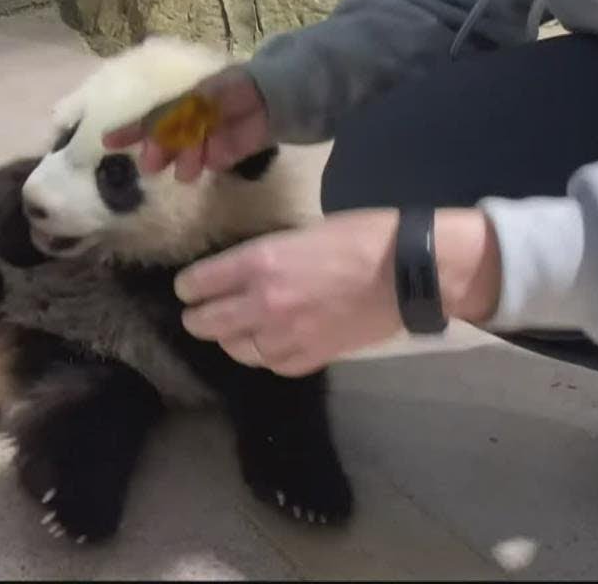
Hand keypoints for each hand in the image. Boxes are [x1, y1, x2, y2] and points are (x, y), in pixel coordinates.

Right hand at [102, 65, 270, 182]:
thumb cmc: (237, 88)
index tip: (108, 141)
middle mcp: (193, 121)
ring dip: (183, 161)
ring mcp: (210, 137)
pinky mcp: (229, 152)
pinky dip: (210, 161)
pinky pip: (213, 160)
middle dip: (158, 151)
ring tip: (185, 172)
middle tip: (150, 167)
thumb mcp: (204, 94)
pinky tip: (211, 161)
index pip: (151, 116)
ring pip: (189, 152)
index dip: (130, 129)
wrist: (277, 95)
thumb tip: (160, 131)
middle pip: (168, 138)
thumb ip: (182, 111)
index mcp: (184, 102)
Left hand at [175, 208, 501, 375]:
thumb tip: (240, 272)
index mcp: (258, 263)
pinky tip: (269, 343)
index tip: (188, 288)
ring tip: (234, 329)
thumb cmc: (359, 236)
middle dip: (197, 317)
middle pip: (206, 323)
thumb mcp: (300, 233)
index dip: (188, 287)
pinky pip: (271, 364)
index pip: (198, 284)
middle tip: (198, 313)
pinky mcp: (311, 357)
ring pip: (235, 349)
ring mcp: (285, 336)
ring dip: (230, 338)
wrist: (409, 272)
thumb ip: (264, 257)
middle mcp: (263, 304)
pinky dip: (265, 355)